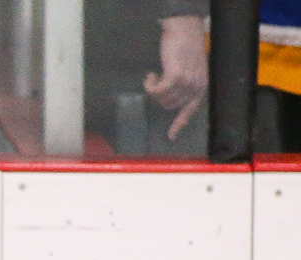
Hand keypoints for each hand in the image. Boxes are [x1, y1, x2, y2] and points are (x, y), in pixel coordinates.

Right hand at [145, 15, 207, 140]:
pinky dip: (149, 85)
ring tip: (155, 74)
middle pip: (169, 106)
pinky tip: (150, 75)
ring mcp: (186, 83)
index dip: (178, 125)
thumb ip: (185, 83)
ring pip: (161, 99)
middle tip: (157, 81)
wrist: (184, 31)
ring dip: (154, 89)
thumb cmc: (185, 47)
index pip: (189, 111)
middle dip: (159, 96)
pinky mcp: (175, 78)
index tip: (170, 137)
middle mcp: (195, 88)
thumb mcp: (190, 68)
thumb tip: (171, 98)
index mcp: (200, 87)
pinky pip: (155, 91)